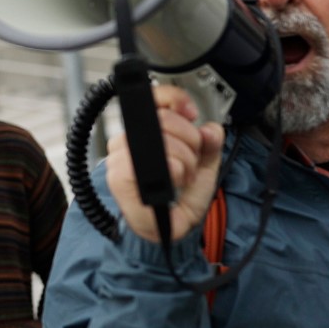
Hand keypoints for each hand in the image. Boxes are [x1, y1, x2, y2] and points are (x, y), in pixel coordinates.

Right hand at [106, 84, 223, 243]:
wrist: (169, 228)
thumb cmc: (178, 197)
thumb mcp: (203, 164)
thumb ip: (209, 142)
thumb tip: (210, 129)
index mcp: (142, 131)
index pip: (152, 99)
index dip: (175, 99)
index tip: (192, 113)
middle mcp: (127, 140)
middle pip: (164, 119)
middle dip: (190, 141)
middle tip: (192, 161)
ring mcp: (120, 158)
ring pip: (163, 140)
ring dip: (184, 161)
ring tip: (183, 176)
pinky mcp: (118, 176)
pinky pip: (156, 162)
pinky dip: (174, 172)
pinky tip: (172, 183)